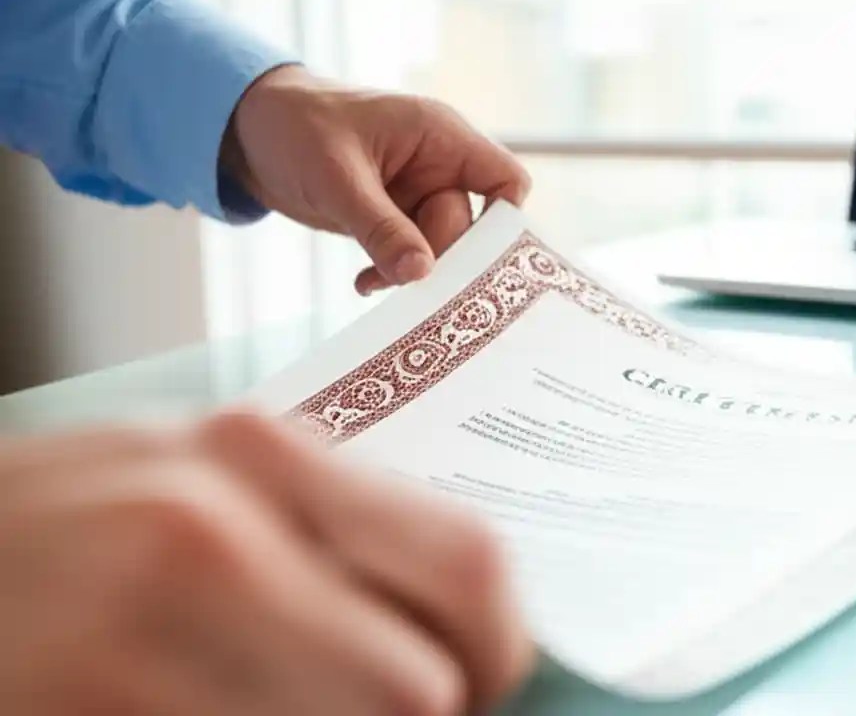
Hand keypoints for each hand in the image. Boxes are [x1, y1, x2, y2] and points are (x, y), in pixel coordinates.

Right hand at [0, 413, 532, 714]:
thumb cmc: (67, 538)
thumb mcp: (194, 492)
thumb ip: (323, 540)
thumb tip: (464, 633)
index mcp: (259, 455)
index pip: (467, 562)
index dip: (498, 651)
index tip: (479, 690)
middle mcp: (206, 527)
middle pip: (423, 684)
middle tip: (359, 711)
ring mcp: (130, 624)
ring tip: (252, 705)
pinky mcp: (81, 701)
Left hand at [221, 65, 531, 295]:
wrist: (248, 130)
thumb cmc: (295, 127)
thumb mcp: (338, 178)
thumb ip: (382, 227)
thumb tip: (421, 273)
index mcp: (440, 137)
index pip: (504, 179)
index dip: (505, 221)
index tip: (480, 262)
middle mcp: (437, 166)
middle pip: (468, 225)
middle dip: (439, 257)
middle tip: (407, 283)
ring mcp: (415, 194)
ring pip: (437, 247)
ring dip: (410, 271)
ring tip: (372, 282)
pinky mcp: (392, 217)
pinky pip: (409, 254)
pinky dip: (391, 272)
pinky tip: (364, 282)